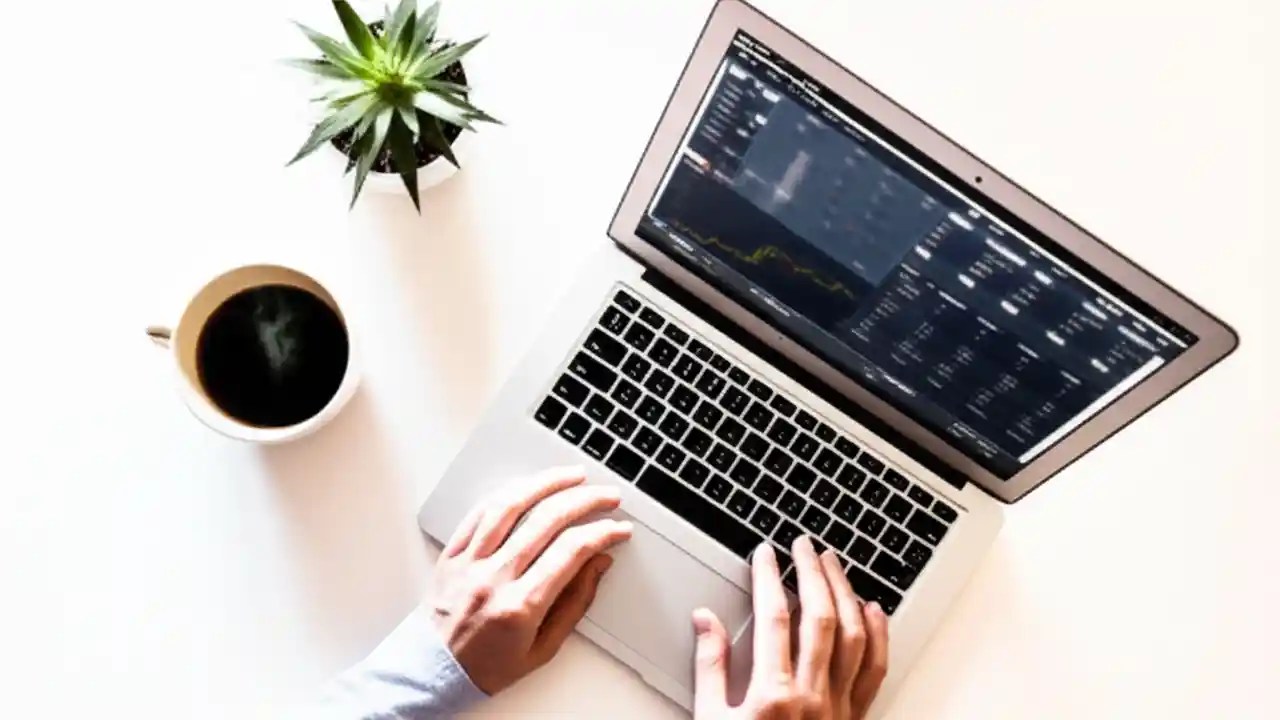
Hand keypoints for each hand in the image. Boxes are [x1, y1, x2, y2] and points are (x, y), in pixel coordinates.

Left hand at [427, 466, 632, 694]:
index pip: (571, 552)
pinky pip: (480, 511)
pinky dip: (508, 493)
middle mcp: (493, 577)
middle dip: (585, 500)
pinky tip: (528, 486)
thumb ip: (575, 604)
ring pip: (511, 505)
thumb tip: (598, 564)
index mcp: (520, 606)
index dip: (602, 533)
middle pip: (547, 520)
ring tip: (572, 475)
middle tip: (607, 495)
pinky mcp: (452, 553)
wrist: (434, 671)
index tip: (619, 528)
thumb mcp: (543, 649)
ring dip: (547, 483)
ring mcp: (469, 561)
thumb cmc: (488, 666)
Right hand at [692, 536, 889, 719]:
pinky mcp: (855, 719)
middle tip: (804, 545)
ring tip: (834, 564)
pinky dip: (879, 635)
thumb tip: (705, 621)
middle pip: (820, 617)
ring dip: (845, 593)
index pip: (774, 617)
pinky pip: (875, 670)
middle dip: (813, 572)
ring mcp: (838, 707)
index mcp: (771, 695)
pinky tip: (873, 609)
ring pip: (854, 636)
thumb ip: (709, 667)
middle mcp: (811, 697)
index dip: (770, 577)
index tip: (766, 553)